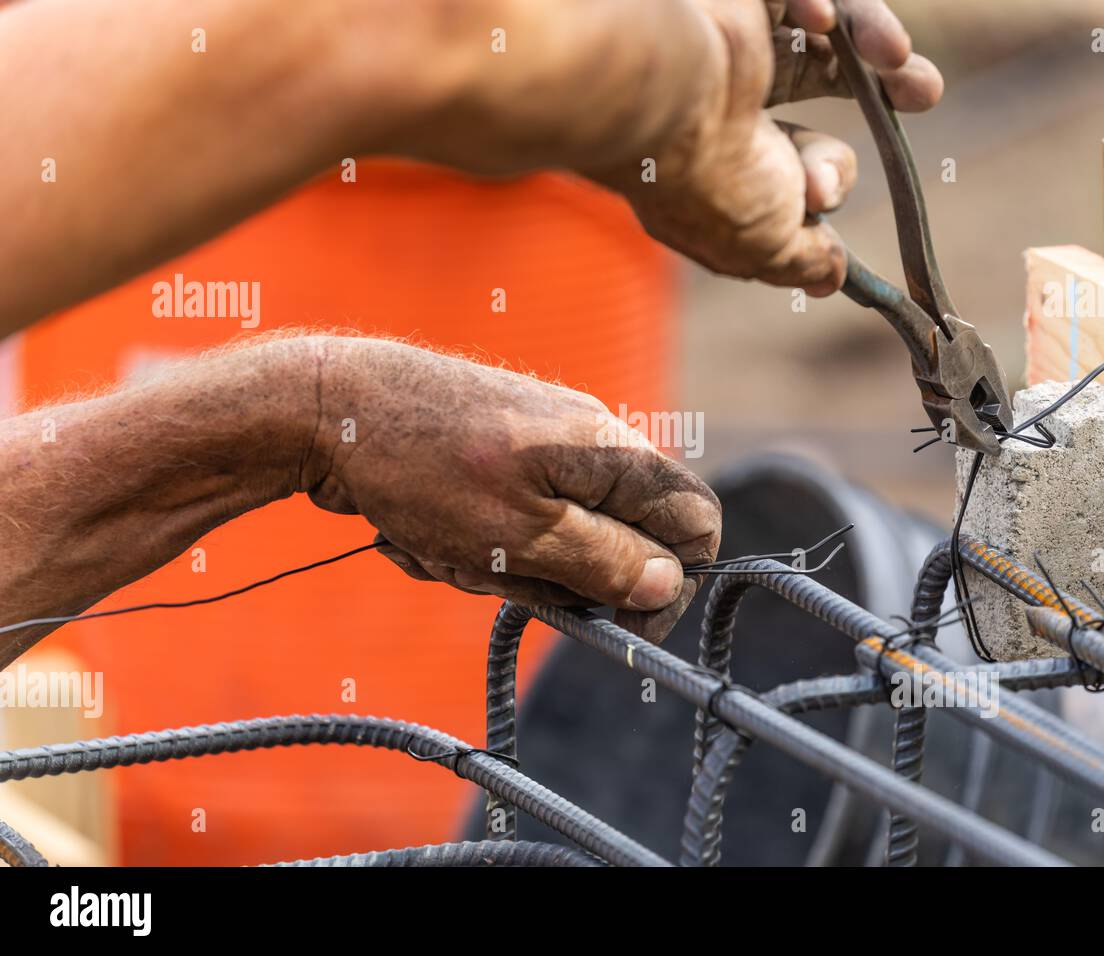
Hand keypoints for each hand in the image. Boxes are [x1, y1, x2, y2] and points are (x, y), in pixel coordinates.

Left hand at [302, 338, 721, 642]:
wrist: (325, 407)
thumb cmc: (425, 466)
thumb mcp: (522, 536)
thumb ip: (605, 563)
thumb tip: (671, 583)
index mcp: (611, 452)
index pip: (694, 522)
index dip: (670, 582)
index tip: (618, 620)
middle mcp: (586, 443)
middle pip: (617, 543)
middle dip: (557, 579)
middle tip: (497, 570)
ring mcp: (538, 451)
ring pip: (553, 545)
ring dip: (498, 567)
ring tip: (443, 545)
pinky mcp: (494, 463)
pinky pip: (505, 530)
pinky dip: (467, 547)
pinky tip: (419, 532)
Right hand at [591, 0, 941, 296]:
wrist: (668, 102)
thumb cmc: (710, 182)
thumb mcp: (764, 244)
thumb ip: (800, 257)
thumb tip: (829, 277)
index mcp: (722, 163)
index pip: (786, 165)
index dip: (821, 181)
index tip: (831, 196)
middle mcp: (728, 98)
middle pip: (823, 84)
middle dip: (879, 100)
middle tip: (925, 94)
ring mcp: (734, 43)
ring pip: (826, 31)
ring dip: (878, 40)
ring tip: (907, 57)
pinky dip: (830, 5)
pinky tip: (825, 21)